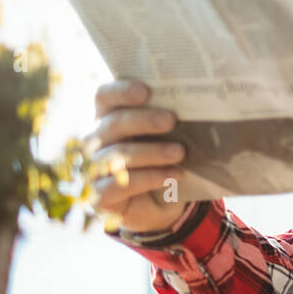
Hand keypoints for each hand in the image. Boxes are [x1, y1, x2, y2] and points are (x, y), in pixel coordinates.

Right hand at [89, 80, 187, 233]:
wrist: (162, 203)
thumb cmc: (163, 158)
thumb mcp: (167, 136)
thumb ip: (170, 117)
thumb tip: (197, 100)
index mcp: (108, 118)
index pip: (104, 97)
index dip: (120, 91)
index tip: (146, 91)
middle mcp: (96, 141)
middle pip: (113, 123)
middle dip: (143, 120)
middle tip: (172, 120)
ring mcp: (95, 169)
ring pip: (119, 155)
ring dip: (153, 152)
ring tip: (180, 152)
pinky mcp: (101, 196)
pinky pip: (123, 184)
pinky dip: (151, 178)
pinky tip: (174, 175)